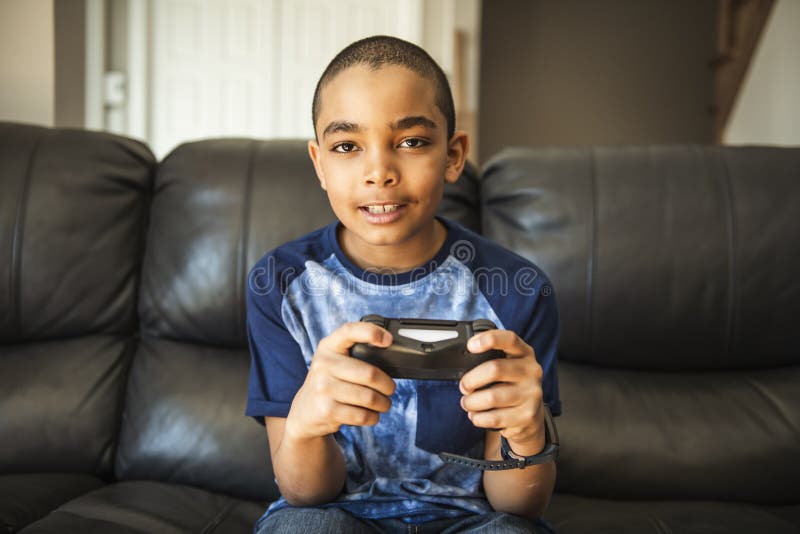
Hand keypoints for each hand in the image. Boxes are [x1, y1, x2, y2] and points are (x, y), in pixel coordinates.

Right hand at [285, 322, 395, 441]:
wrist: (304, 412)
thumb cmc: (329, 382)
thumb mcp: (334, 361)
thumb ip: (355, 353)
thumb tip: (390, 351)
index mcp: (328, 347)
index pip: (349, 331)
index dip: (371, 332)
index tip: (388, 340)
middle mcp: (323, 365)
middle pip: (369, 374)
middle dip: (388, 385)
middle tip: (390, 389)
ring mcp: (323, 388)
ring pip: (369, 397)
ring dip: (383, 404)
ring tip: (383, 404)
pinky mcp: (327, 411)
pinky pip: (362, 415)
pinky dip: (373, 417)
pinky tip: (371, 415)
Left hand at [459, 330, 545, 455]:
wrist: (531, 416)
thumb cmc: (511, 385)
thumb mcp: (508, 365)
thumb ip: (491, 358)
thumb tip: (461, 360)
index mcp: (524, 353)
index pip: (509, 339)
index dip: (489, 339)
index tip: (470, 345)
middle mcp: (531, 371)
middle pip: (494, 369)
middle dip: (471, 380)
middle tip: (464, 387)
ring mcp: (532, 394)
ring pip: (491, 397)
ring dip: (471, 402)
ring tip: (468, 403)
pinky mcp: (527, 415)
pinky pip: (494, 418)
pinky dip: (478, 418)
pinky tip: (477, 415)